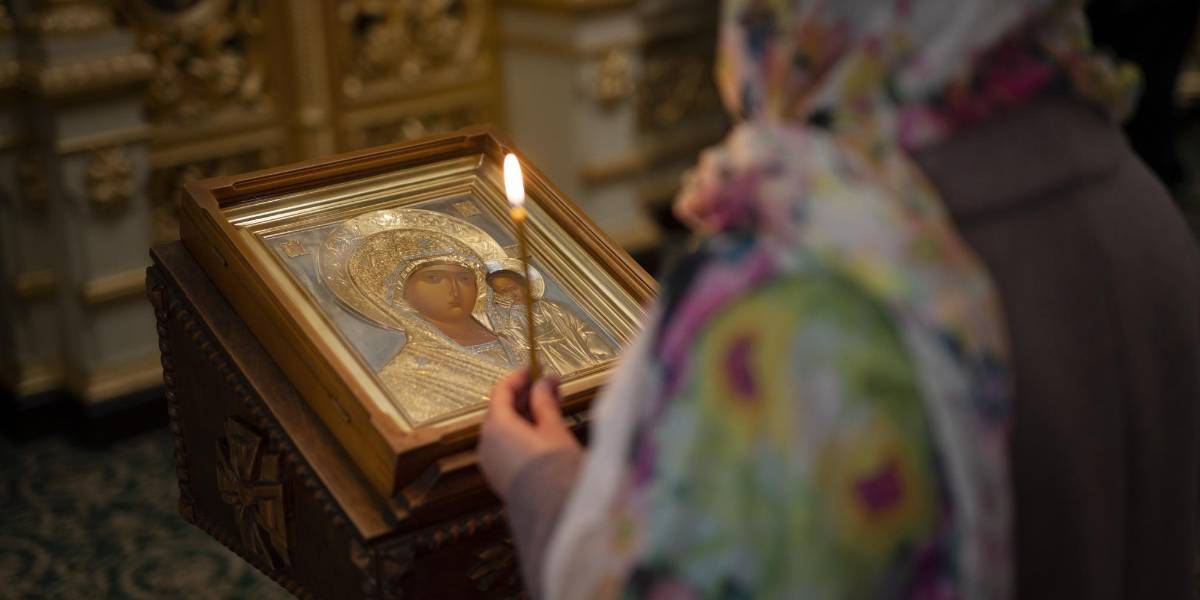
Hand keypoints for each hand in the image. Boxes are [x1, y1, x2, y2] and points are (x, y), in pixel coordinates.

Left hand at [479, 369, 580, 500]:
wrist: (551, 510)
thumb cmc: (553, 466)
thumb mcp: (553, 427)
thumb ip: (545, 401)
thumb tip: (545, 382)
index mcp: (496, 425)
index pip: (501, 391)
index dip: (518, 377)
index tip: (534, 368)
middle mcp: (486, 442)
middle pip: (501, 410)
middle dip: (525, 397)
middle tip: (550, 388)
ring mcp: (489, 461)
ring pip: (503, 429)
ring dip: (523, 416)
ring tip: (550, 409)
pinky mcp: (497, 475)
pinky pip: (504, 446)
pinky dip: (519, 434)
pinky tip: (541, 433)